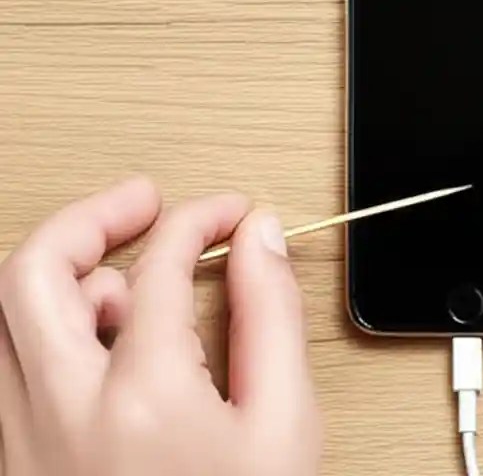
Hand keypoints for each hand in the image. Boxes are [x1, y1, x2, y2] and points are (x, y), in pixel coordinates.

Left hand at [0, 177, 318, 475]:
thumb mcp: (284, 426)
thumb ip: (273, 320)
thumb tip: (260, 239)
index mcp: (143, 397)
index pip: (157, 266)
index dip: (199, 220)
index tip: (227, 214)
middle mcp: (64, 414)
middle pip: (35, 273)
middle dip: (91, 218)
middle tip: (142, 204)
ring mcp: (27, 442)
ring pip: (6, 319)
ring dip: (64, 278)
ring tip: (125, 280)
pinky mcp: (17, 464)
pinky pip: (10, 368)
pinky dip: (46, 330)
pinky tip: (102, 340)